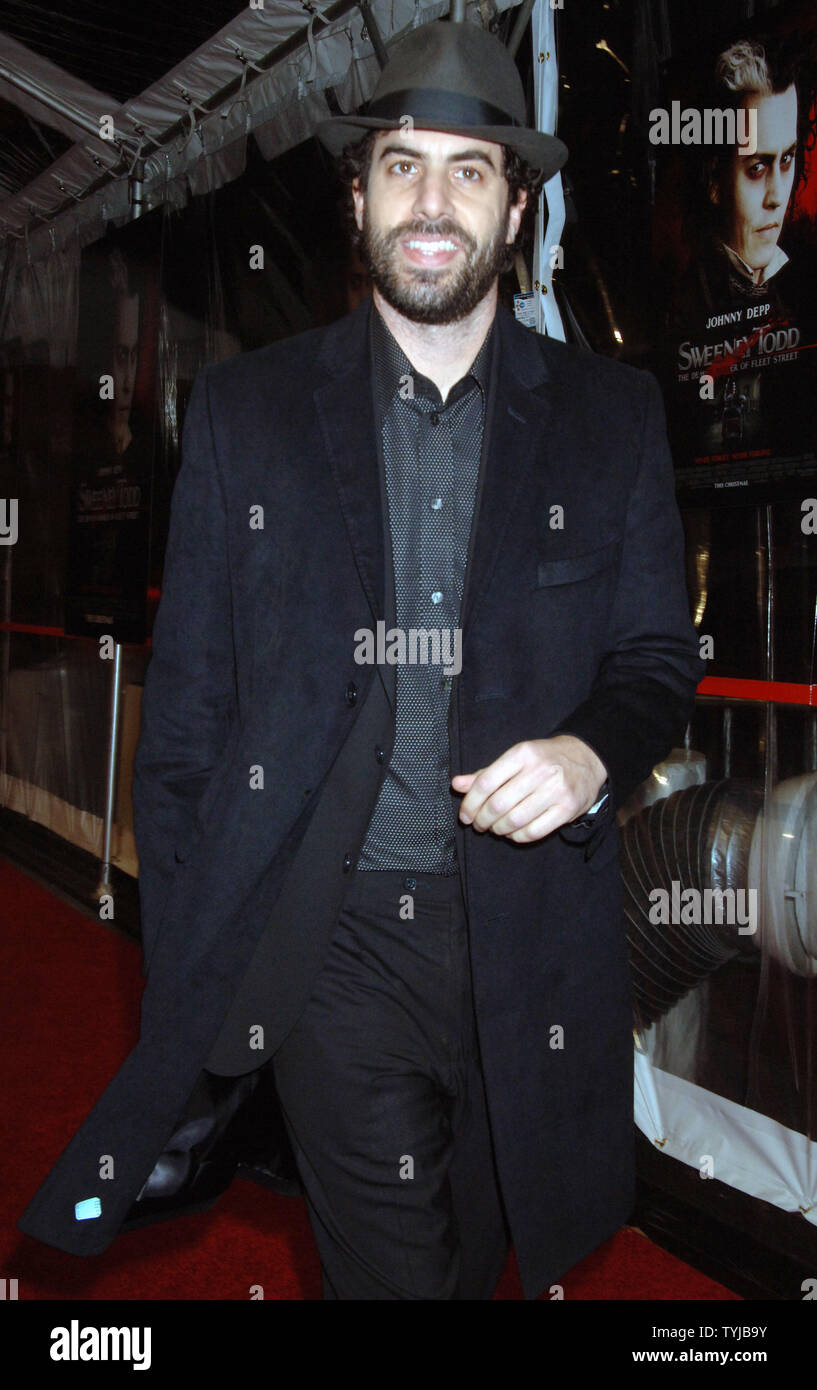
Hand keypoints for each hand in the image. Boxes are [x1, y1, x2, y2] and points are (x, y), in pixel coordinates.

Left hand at [451, 736, 607, 843]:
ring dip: (498, 829)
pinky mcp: (568, 809)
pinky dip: (518, 837)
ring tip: (496, 828)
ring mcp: (556, 791)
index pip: (486, 782)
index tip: (465, 815)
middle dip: (482, 820)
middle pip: (498, 804)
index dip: (470, 803)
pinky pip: (534, 831)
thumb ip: (485, 774)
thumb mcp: (515, 758)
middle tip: (479, 824)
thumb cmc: (544, 759)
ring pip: (515, 820)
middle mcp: (540, 770)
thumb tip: (456, 785)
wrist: (586, 757)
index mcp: (522, 754)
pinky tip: (514, 832)